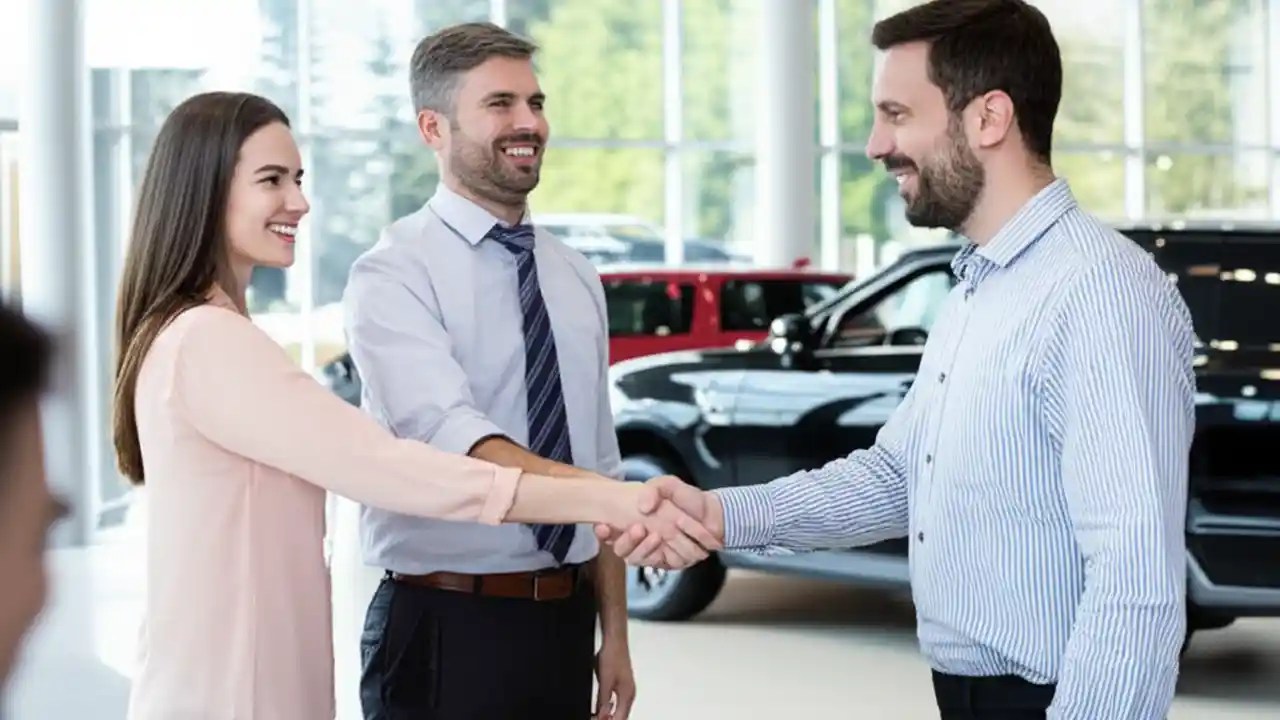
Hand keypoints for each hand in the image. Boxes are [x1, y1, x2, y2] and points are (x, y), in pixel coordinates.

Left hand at [594, 639, 634, 719]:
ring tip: (597, 715)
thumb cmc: (613, 656)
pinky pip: (616, 701)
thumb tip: (602, 715)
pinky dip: (609, 707)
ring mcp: (626, 689)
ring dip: (608, 714)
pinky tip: (601, 706)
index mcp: (627, 695)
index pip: (620, 718)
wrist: (615, 641)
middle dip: (608, 719)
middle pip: (621, 715)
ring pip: (618, 709)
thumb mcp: (605, 682)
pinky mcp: (621, 684)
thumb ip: (603, 701)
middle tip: (596, 718)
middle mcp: (629, 693)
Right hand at [596, 475, 724, 567]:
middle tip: (637, 528)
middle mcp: (640, 539)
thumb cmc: (687, 499)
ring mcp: (652, 552)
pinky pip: (655, 564)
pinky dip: (657, 555)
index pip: (609, 530)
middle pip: (619, 548)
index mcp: (635, 519)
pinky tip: (663, 543)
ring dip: (642, 548)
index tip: (602, 525)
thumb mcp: (668, 485)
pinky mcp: (666, 561)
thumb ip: (653, 490)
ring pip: (634, 558)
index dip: (602, 531)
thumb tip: (642, 507)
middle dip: (625, 540)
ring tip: (656, 535)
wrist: (712, 515)